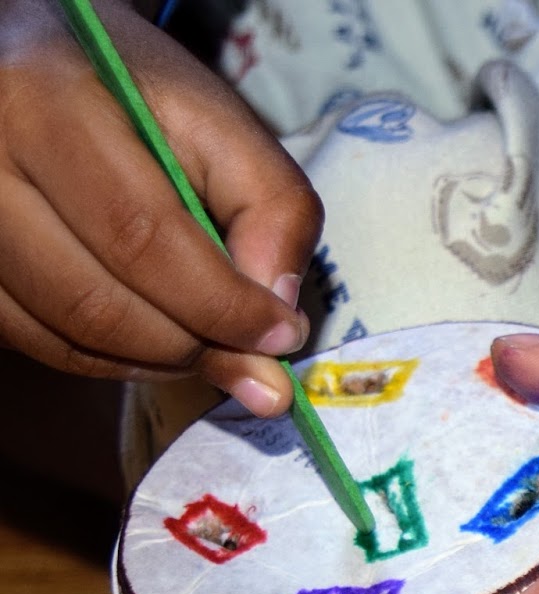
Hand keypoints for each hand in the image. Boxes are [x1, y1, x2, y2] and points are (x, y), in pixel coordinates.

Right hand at [0, 0, 321, 413]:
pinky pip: (40, 344)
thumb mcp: (220, 124)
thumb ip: (273, 209)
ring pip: (67, 336)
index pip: (141, 238)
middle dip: (193, 346)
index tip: (283, 335)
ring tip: (210, 345)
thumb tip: (279, 323)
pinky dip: (113, 361)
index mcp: (47, 106)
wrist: (37, 68)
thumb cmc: (134, 94)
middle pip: (99, 303)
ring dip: (158, 362)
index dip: (222, 306)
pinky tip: (156, 340)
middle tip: (252, 357)